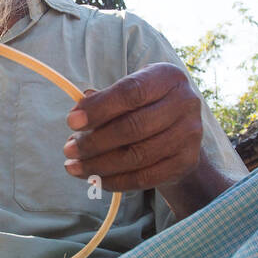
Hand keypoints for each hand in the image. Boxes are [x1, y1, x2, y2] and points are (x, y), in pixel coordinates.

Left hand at [62, 63, 202, 192]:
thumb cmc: (144, 105)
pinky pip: (145, 177)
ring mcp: (190, 134)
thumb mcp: (129, 93)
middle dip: (94, 142)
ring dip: (99, 165)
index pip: (130, 92)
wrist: (180, 130)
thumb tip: (77, 116)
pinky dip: (115, 181)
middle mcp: (185, 103)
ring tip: (74, 167)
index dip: (98, 108)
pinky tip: (94, 180)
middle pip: (133, 127)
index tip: (71, 121)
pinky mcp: (186, 162)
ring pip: (137, 156)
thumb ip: (104, 101)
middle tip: (68, 150)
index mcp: (167, 77)